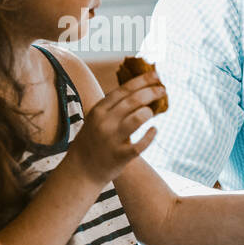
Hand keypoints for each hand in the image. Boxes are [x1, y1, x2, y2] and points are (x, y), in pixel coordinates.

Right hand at [66, 70, 165, 185]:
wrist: (80, 170)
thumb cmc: (93, 141)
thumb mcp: (96, 119)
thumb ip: (113, 107)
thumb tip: (138, 90)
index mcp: (98, 110)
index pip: (123, 90)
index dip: (142, 80)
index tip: (156, 75)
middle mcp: (104, 122)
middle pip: (133, 101)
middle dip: (151, 92)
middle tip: (163, 89)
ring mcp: (112, 139)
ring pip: (138, 118)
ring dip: (149, 112)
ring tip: (153, 111)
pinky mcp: (120, 156)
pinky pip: (141, 144)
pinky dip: (150, 135)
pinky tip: (154, 130)